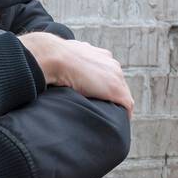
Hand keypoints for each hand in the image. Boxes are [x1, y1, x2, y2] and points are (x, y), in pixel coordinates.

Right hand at [19, 32, 133, 116]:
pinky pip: (126, 105)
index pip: (107, 72)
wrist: (53, 57)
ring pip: (123, 94)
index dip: (102, 86)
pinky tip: (117, 123)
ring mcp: (115, 76)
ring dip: (117, 106)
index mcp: (99, 54)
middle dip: (112, 96)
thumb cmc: (51, 58)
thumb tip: (51, 72)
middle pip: (118, 83)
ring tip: (109, 119)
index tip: (96, 97)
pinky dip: (124, 115)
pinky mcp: (116, 89)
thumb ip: (64, 63)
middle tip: (102, 111)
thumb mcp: (60, 57)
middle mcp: (110, 63)